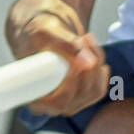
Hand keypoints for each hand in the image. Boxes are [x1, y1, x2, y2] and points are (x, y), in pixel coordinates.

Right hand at [5, 0, 108, 116]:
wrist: (43, 28)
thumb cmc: (36, 31)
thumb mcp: (45, 32)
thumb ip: (65, 45)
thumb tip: (89, 63)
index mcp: (33, 96)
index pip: (58, 103)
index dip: (71, 85)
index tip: (74, 61)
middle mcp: (51, 104)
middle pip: (80, 95)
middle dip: (88, 66)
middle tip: (82, 39)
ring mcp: (69, 101)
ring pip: (94, 91)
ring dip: (96, 62)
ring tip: (86, 39)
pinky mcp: (82, 94)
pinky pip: (99, 86)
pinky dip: (100, 64)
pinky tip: (91, 48)